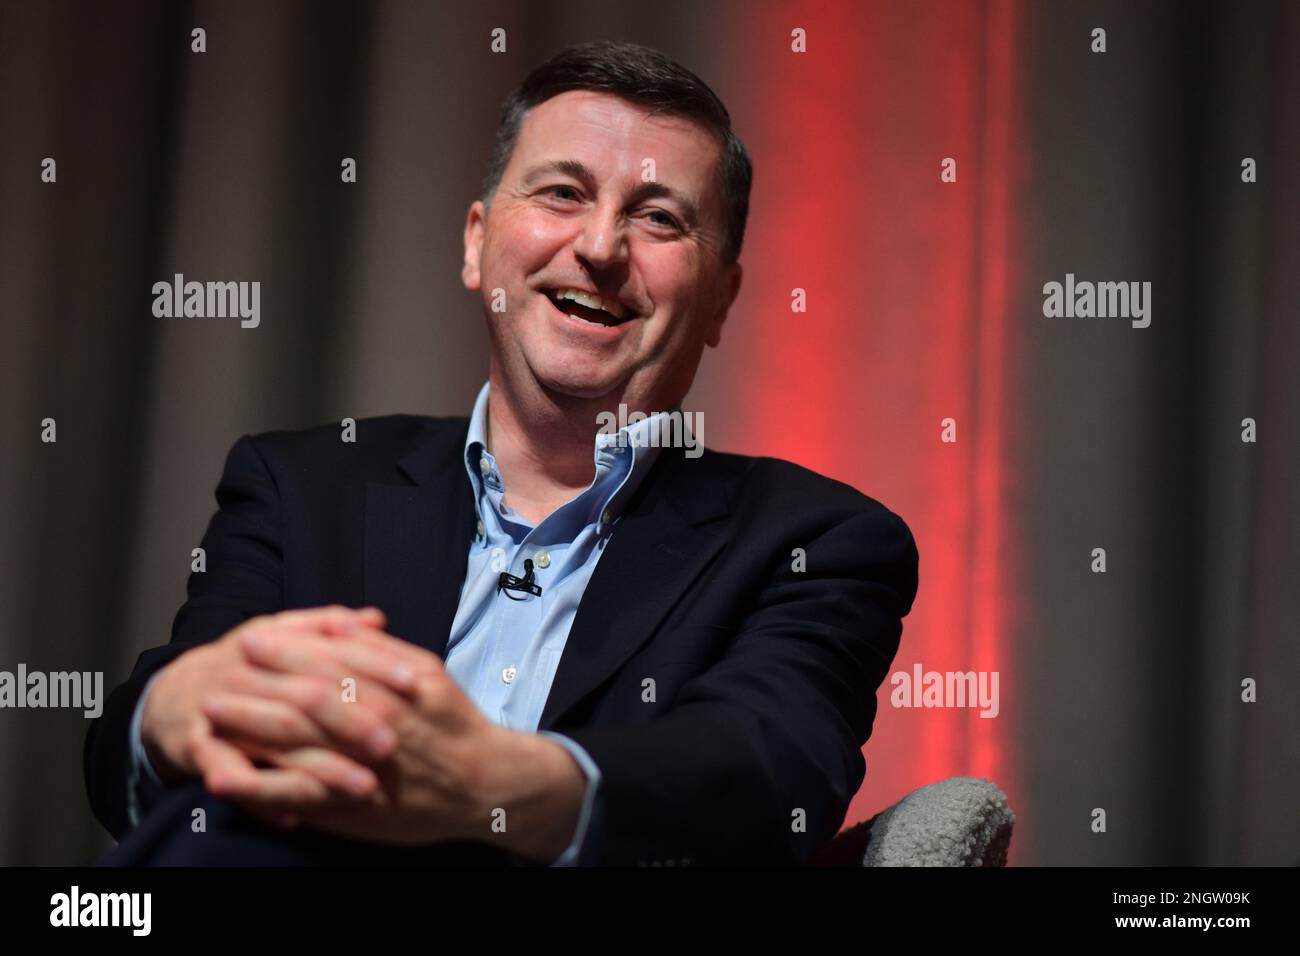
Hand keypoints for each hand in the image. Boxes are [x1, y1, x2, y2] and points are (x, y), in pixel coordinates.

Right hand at [141, 606, 417, 822]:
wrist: (171, 696)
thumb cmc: (244, 666)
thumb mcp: (283, 635)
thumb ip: (329, 626)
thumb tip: (377, 618)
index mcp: (274, 639)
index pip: (332, 648)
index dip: (375, 663)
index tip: (414, 682)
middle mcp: (249, 672)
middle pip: (307, 696)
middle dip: (352, 722)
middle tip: (394, 745)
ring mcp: (222, 712)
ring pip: (277, 741)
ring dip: (320, 768)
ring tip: (363, 788)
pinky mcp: (199, 749)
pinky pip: (235, 779)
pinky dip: (265, 800)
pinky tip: (297, 818)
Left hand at [213, 628, 587, 861]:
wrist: (483, 784)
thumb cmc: (453, 724)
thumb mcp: (427, 671)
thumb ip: (380, 648)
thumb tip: (337, 621)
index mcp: (389, 686)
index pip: (327, 660)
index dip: (286, 648)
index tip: (251, 637)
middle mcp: (372, 722)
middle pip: (302, 696)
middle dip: (256, 682)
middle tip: (218, 667)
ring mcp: (360, 763)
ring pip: (294, 742)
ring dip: (247, 725)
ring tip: (207, 713)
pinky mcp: (351, 803)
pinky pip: (297, 794)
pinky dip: (257, 786)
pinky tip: (224, 778)